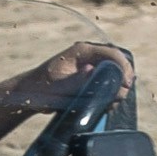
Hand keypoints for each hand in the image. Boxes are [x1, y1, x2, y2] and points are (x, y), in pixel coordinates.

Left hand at [0, 40, 130, 114]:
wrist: (29, 95)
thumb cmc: (41, 89)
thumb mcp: (59, 87)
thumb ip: (77, 80)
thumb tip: (93, 70)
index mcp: (82, 51)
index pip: (112, 53)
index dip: (124, 68)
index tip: (127, 84)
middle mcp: (89, 56)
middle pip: (117, 63)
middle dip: (122, 80)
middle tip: (119, 97)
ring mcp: (90, 66)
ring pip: (114, 74)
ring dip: (117, 88)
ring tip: (111, 103)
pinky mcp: (90, 77)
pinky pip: (107, 82)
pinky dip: (110, 92)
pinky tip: (106, 104)